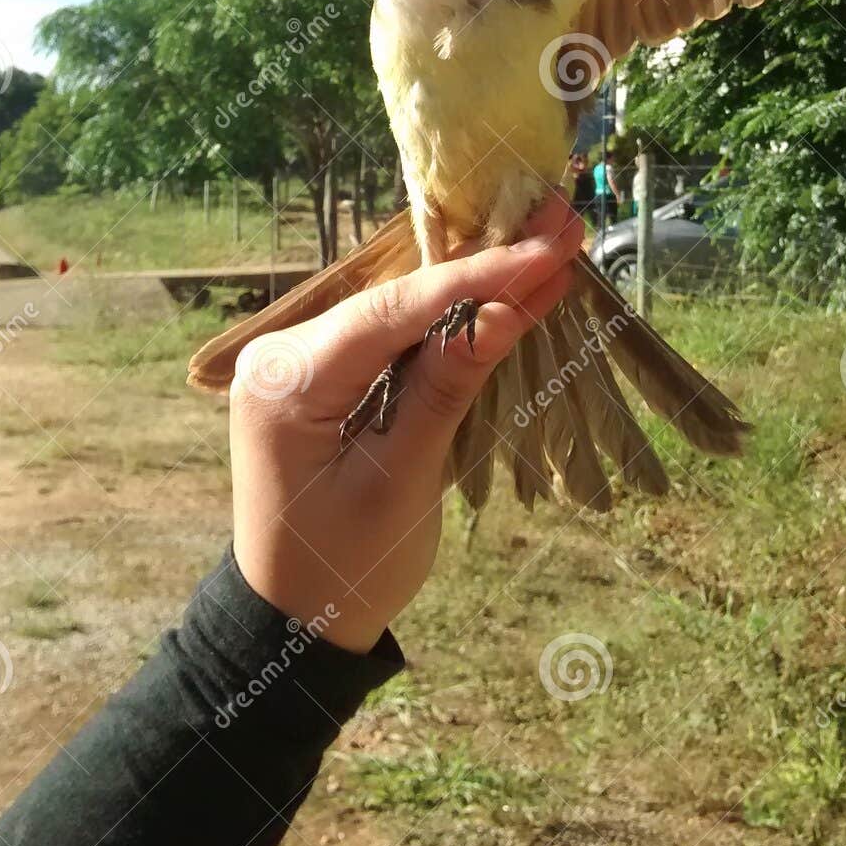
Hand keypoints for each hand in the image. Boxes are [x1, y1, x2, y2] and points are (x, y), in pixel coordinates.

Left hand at [230, 194, 583, 652]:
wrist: (296, 623)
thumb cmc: (344, 569)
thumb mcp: (400, 484)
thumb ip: (446, 389)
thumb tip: (505, 309)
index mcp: (286, 380)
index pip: (393, 310)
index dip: (476, 277)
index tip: (547, 248)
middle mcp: (286, 354)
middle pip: (396, 295)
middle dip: (481, 264)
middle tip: (559, 221)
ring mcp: (303, 361)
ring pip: (400, 308)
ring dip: (473, 283)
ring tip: (547, 242)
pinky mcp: (327, 376)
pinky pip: (393, 336)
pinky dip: (449, 320)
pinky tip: (506, 289)